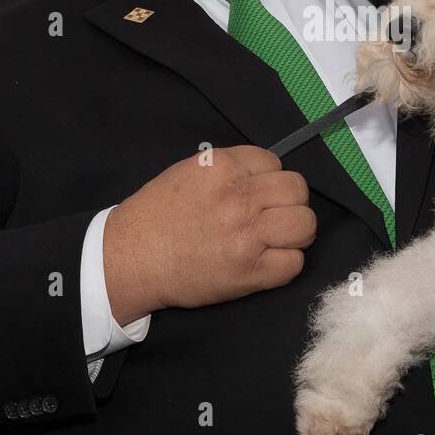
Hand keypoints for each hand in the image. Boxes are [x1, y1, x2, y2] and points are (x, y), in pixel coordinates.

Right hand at [103, 145, 315, 323]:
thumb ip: (229, 169)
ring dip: (296, 232)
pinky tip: (267, 263)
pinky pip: (294, 264)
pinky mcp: (250, 272)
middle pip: (297, 190)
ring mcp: (248, 235)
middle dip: (289, 202)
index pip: (274, 162)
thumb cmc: (156, 215)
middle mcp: (240, 196)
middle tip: (273, 217)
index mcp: (224, 166)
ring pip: (305, 224)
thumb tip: (264, 176)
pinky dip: (285, 264)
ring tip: (277, 239)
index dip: (268, 179)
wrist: (130, 259)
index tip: (257, 194)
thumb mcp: (189, 172)